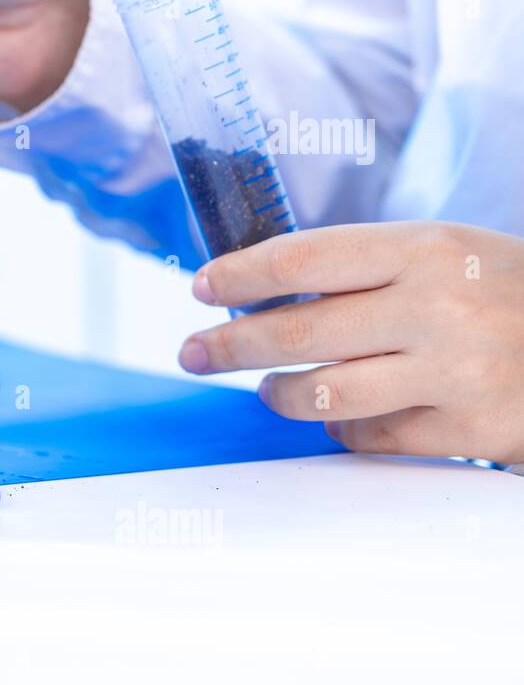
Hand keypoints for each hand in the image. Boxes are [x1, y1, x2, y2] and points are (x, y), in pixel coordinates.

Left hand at [177, 222, 523, 464]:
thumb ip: (365, 269)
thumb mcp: (446, 253)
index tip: (201, 288)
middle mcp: (436, 306)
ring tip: (266, 389)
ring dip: (279, 394)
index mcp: (424, 247)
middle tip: (192, 354)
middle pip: (296, 330)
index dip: (239, 276)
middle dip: (228, 345)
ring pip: (322, 392)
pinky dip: (340, 429)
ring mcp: (453, 371)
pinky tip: (337, 417)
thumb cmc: (506, 291)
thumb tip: (264, 291)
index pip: (302, 258)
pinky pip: (369, 436)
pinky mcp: (467, 429)